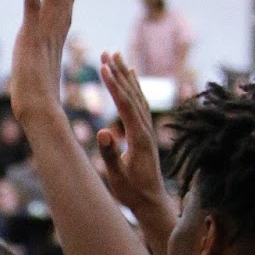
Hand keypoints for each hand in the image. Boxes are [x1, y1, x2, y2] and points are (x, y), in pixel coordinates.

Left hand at [10, 0, 76, 125]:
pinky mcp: (32, 33)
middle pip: (63, 0)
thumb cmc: (39, 106)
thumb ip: (43, 82)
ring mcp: (44, 33)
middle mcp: (54, 36)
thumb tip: (45, 91)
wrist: (38, 108)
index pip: (65, 17)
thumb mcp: (42, 88)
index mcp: (56, 47)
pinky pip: (32, 1)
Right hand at [97, 52, 167, 215]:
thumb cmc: (132, 193)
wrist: (151, 202)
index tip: (103, 66)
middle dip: (119, 73)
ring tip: (117, 57)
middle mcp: (146, 129)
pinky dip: (133, 88)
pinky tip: (129, 79)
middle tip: (107, 52)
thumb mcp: (117, 178)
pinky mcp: (145, 133)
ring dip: (126, 76)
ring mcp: (147, 130)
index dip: (114, 85)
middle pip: (133, 94)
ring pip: (138, 96)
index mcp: (139, 138)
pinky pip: (140, 104)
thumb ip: (110, 156)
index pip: (125, 105)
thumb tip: (103, 132)